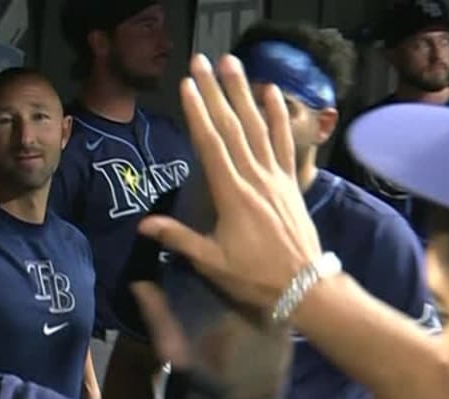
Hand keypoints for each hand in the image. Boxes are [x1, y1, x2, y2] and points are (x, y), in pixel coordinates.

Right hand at [137, 54, 324, 313]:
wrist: (304, 286)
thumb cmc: (254, 277)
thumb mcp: (212, 262)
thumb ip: (179, 238)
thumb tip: (143, 224)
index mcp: (231, 195)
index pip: (211, 145)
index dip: (198, 114)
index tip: (187, 87)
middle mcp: (254, 178)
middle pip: (232, 127)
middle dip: (215, 92)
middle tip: (201, 62)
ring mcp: (275, 176)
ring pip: (258, 126)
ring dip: (243, 92)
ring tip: (231, 63)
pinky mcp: (291, 181)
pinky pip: (285, 141)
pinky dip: (279, 115)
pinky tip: (271, 91)